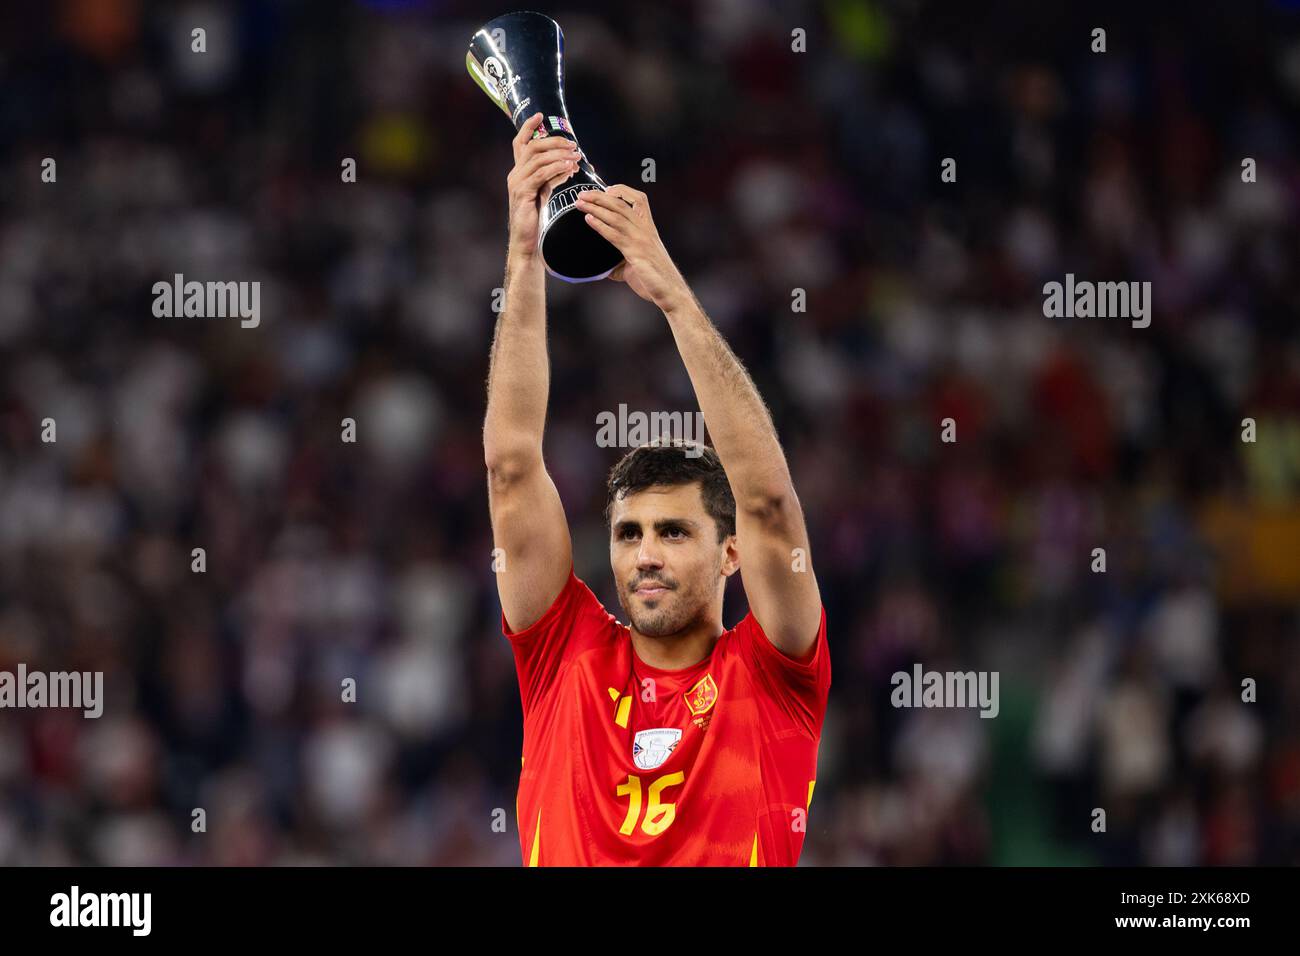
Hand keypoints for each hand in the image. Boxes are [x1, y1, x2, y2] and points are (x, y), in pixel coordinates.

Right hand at [507, 113, 581, 255]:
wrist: (526, 241)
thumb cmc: (535, 218)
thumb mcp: (544, 192)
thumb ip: (553, 176)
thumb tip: (569, 164)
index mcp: (519, 172)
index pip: (520, 143)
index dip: (529, 127)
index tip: (540, 115)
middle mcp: (515, 174)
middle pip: (533, 146)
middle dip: (555, 142)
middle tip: (573, 145)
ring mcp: (517, 183)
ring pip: (538, 158)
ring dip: (559, 154)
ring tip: (576, 156)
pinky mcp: (523, 193)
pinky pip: (541, 174)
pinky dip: (556, 168)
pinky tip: (569, 168)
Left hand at [575, 185, 687, 309]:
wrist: (670, 292)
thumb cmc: (655, 279)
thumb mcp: (638, 265)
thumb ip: (622, 263)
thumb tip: (606, 269)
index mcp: (649, 228)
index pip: (639, 199)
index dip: (622, 190)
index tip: (606, 189)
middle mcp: (645, 230)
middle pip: (621, 204)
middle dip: (600, 196)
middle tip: (582, 194)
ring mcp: (641, 240)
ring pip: (616, 216)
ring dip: (596, 207)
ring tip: (580, 203)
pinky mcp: (635, 253)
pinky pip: (614, 235)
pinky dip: (600, 225)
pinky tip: (589, 219)